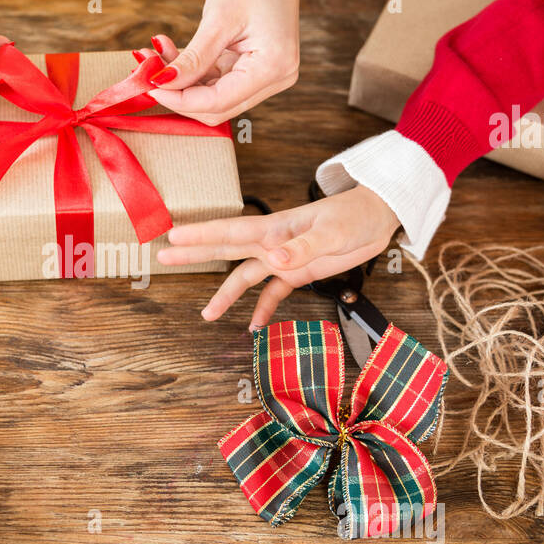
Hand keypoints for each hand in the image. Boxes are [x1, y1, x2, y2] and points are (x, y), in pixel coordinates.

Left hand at [142, 0, 300, 124]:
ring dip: (181, 83)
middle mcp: (276, 78)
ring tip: (154, 54)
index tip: (148, 85)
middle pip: (217, 107)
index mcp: (273, 67)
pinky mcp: (254, 70)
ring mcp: (266, 76)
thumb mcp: (218, 18)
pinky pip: (217, 82)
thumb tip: (163, 84)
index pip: (218, 101)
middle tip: (145, 70)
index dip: (180, 99)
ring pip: (213, 98)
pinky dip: (191, 72)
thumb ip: (193, 58)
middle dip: (178, 93)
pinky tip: (170, 51)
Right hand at [157, 185, 400, 327]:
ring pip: (246, 276)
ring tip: (207, 315)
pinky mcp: (299, 272)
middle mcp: (273, 242)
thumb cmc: (355, 216)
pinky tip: (254, 326)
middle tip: (164, 255)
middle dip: (196, 253)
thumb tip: (273, 259)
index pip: (231, 231)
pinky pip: (274, 292)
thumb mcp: (331, 233)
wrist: (379, 217)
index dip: (202, 234)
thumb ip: (302, 247)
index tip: (174, 235)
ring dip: (227, 294)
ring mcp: (284, 257)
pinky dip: (264, 308)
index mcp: (276, 228)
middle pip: (227, 250)